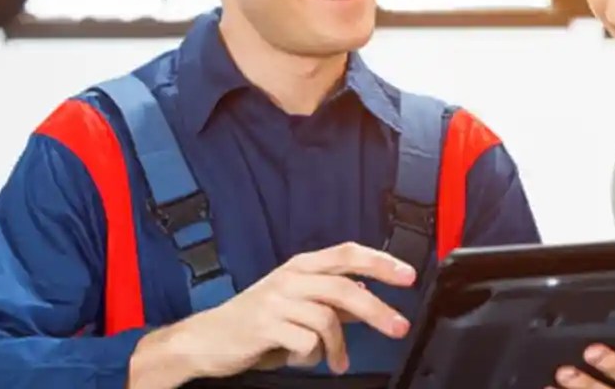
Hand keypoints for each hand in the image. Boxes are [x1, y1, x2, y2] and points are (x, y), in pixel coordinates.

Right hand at [136, 241, 414, 385]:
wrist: (207, 340)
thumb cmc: (254, 322)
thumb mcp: (295, 305)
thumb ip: (330, 302)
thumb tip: (366, 299)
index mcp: (300, 267)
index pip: (347, 253)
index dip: (380, 261)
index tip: (407, 275)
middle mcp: (290, 277)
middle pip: (345, 286)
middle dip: (377, 309)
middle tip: (400, 328)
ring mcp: (277, 300)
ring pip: (328, 319)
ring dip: (338, 347)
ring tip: (338, 362)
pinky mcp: (266, 325)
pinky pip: (307, 342)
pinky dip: (311, 356)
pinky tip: (300, 358)